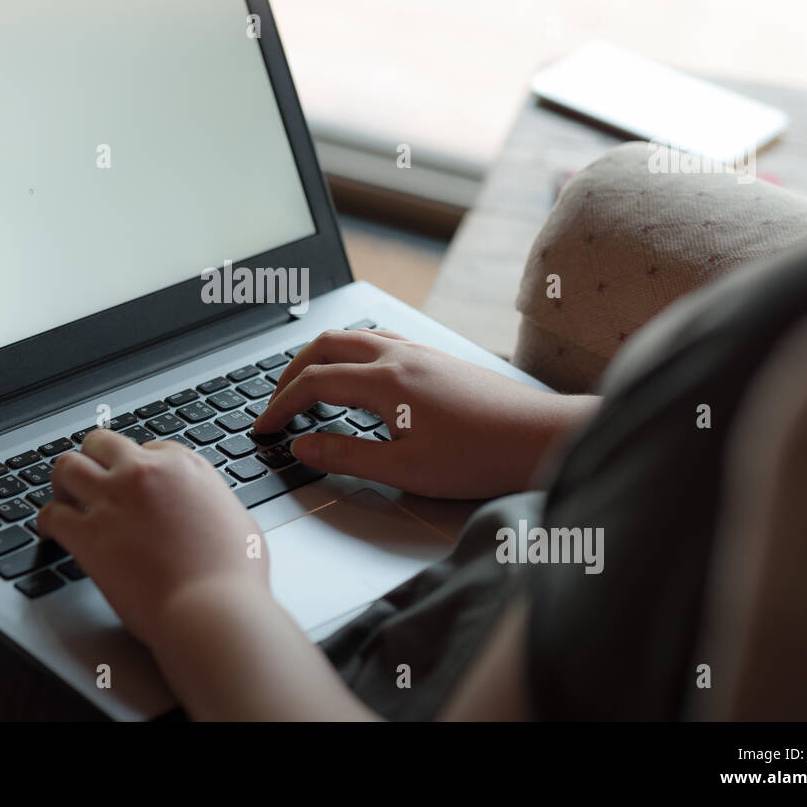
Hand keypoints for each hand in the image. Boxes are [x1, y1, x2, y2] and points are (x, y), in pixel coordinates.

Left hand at [37, 429, 269, 649]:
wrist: (212, 609)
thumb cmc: (234, 575)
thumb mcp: (236, 519)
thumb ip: (210, 503)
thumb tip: (202, 509)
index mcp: (182, 465)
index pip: (145, 448)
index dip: (135, 466)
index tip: (131, 483)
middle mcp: (143, 472)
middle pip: (100, 444)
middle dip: (93, 459)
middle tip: (91, 478)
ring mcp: (112, 500)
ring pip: (67, 466)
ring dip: (64, 481)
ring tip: (65, 497)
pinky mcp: (88, 535)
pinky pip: (51, 514)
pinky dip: (46, 521)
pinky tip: (50, 530)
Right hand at [252, 328, 596, 498]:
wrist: (542, 438)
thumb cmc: (482, 456)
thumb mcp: (405, 470)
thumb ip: (347, 456)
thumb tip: (303, 446)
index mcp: (386, 382)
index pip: (314, 383)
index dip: (280, 405)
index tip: (264, 428)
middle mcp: (400, 356)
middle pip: (326, 345)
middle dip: (291, 371)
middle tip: (275, 401)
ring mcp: (421, 353)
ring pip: (354, 336)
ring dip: (321, 356)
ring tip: (307, 384)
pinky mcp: (438, 359)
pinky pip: (380, 339)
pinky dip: (351, 352)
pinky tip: (358, 376)